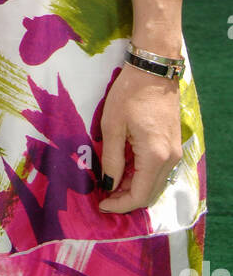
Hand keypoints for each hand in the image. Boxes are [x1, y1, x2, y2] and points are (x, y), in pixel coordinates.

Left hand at [98, 62, 181, 212]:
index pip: (140, 195)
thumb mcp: (112, 126)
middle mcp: (169, 159)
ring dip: (134, 187)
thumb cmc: (129, 94)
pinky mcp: (173, 144)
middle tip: (103, 195)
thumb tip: (109, 185)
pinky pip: (158, 170)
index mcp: (154, 156)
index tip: (101, 204)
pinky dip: (142, 175)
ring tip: (110, 182)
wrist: (152, 71)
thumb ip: (112, 159)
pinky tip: (124, 169)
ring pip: (155, 183)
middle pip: (150, 193)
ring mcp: (174, 152)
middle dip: (126, 199)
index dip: (120, 204)